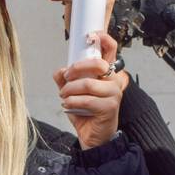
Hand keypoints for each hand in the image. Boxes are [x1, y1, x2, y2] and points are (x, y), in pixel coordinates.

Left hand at [53, 33, 126, 149]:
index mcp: (108, 73)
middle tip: (67, 76)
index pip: (111, 49)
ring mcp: (114, 93)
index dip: (103, 39)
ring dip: (70, 89)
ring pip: (88, 84)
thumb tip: (59, 71)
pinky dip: (72, 101)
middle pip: (97, 64)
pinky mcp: (110, 107)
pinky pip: (86, 99)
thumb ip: (66, 79)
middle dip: (77, 68)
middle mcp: (115, 80)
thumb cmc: (86, 112)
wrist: (93, 138)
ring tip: (64, 96)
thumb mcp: (72, 92)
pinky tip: (68, 106)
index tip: (90, 36)